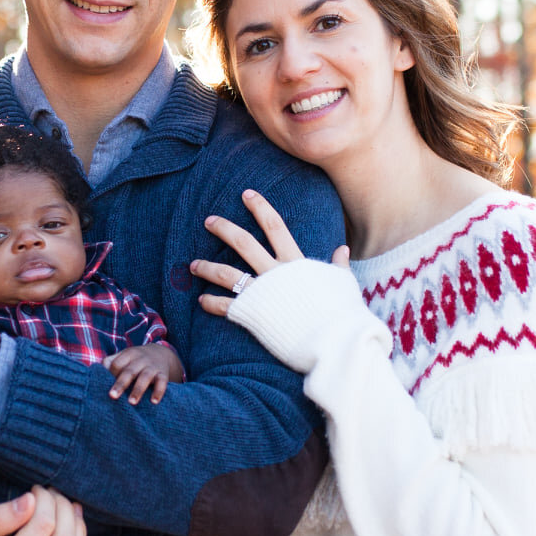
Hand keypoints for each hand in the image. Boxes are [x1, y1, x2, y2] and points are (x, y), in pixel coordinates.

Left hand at [104, 343, 183, 404]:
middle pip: (129, 371)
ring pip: (145, 377)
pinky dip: (158, 391)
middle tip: (112, 396)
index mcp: (128, 354)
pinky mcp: (163, 374)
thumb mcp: (123, 356)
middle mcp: (140, 359)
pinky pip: (162, 382)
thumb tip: (94, 375)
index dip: (111, 374)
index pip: (117, 364)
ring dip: (138, 390)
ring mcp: (152, 367)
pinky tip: (154, 402)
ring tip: (132, 402)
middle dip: (121, 384)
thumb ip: (110, 363)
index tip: (106, 385)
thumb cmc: (135, 360)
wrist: (161, 354)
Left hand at [192, 188, 348, 317]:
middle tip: (209, 221)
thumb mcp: (342, 283)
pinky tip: (201, 300)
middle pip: (244, 243)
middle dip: (224, 229)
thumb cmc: (342, 313)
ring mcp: (261, 293)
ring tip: (193, 265)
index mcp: (295, 262)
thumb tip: (343, 250)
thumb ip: (339, 265)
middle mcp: (275, 273)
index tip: (246, 194)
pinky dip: (211, 302)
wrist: (333, 341)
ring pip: (226, 273)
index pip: (275, 226)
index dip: (260, 208)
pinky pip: (225, 306)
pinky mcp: (252, 315)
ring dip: (207, 266)